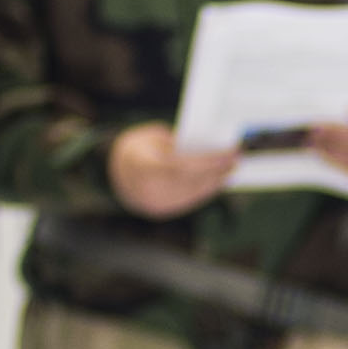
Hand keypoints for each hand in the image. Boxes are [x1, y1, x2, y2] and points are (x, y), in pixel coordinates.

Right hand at [111, 122, 242, 217]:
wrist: (112, 174)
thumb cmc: (135, 149)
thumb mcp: (151, 137)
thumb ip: (176, 143)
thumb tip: (205, 146)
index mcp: (142, 166)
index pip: (182, 165)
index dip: (208, 160)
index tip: (228, 152)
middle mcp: (148, 188)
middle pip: (191, 180)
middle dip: (217, 169)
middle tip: (236, 157)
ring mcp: (154, 203)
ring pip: (192, 193)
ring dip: (216, 181)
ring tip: (232, 168)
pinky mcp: (162, 211)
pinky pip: (189, 201)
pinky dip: (206, 190)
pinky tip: (220, 181)